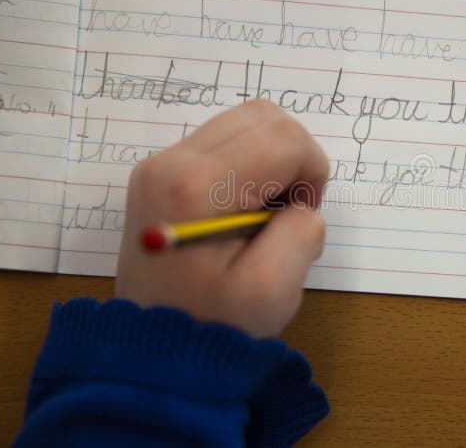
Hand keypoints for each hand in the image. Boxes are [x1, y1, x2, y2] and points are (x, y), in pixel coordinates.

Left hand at [115, 100, 328, 337]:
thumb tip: (298, 205)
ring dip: (272, 157)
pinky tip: (241, 208)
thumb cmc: (214, 324)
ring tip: (264, 209)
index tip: (301, 216)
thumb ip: (302, 233)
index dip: (312, 172)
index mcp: (200, 187)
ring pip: (244, 121)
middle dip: (294, 157)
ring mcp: (160, 162)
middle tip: (286, 210)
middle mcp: (172, 160)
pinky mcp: (159, 171)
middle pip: (264, 116)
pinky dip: (248, 163)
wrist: (153, 350)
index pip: (284, 137)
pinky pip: (223, 140)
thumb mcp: (273, 292)